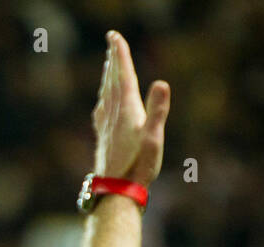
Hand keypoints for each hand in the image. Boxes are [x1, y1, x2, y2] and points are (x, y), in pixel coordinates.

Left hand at [92, 31, 169, 185]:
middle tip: (111, 40)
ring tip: (108, 64)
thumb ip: (157, 110)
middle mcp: (113, 114)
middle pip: (112, 81)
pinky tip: (102, 102)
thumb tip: (161, 83)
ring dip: (107, 76)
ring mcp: (106, 127)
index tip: (114, 36)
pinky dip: (104, 97)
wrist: (115, 192)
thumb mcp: (153, 138)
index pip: (123, 75)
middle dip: (113, 60)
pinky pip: (102, 110)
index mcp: (126, 110)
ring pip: (105, 93)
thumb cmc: (138, 167)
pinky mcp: (104, 138)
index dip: (120, 55)